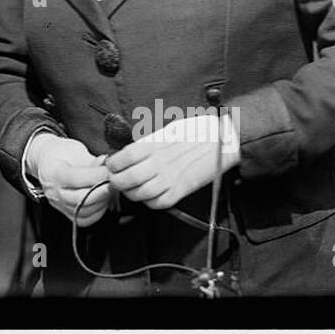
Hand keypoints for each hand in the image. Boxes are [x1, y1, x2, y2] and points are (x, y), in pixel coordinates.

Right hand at [26, 134, 114, 226]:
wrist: (47, 161)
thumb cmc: (60, 153)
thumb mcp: (74, 150)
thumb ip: (91, 160)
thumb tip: (107, 164)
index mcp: (52, 172)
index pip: (76, 178)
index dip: (96, 176)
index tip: (111, 170)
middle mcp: (53, 191)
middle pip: (79, 198)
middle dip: (102, 191)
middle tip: (115, 182)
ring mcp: (58, 204)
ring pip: (83, 211)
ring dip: (101, 202)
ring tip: (110, 190)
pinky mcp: (65, 212)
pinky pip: (84, 219)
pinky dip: (97, 212)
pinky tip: (103, 200)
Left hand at [106, 112, 239, 209]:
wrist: (223, 140)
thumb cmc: (195, 131)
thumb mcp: (166, 130)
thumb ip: (147, 143)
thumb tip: (127, 153)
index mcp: (154, 144)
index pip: (123, 158)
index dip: (112, 164)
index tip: (111, 165)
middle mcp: (160, 162)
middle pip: (127, 179)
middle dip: (116, 182)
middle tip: (115, 179)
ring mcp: (171, 178)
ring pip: (140, 194)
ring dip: (130, 193)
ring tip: (129, 188)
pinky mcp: (182, 190)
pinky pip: (159, 203)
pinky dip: (149, 202)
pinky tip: (148, 195)